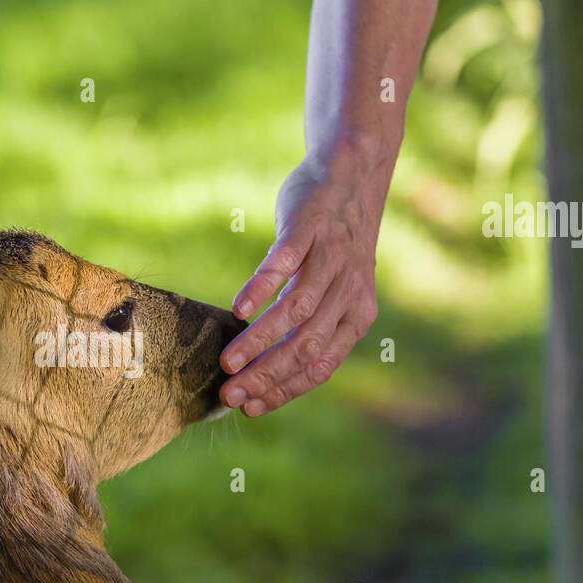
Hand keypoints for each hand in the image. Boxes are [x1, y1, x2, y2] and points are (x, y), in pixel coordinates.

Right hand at [220, 151, 382, 415]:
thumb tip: (266, 370)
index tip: (249, 407)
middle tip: (229, 393)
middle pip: (306, 346)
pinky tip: (239, 309)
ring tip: (227, 362)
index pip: (319, 367)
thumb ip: (310, 327)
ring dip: (259, 341)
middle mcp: (347, 292)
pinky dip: (262, 289)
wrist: (352, 174)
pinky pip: (285, 264)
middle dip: (266, 375)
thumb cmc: (332, 243)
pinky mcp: (308, 229)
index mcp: (355, 316)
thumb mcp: (335, 289)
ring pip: (296, 312)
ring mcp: (329, 259)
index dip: (284, 391)